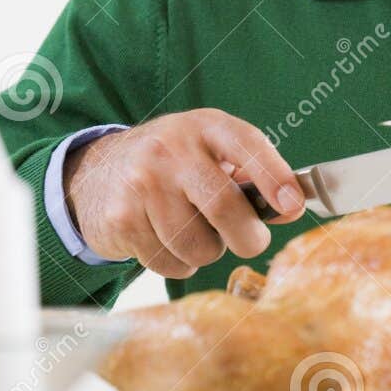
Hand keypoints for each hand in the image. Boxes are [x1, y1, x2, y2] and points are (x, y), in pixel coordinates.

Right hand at [63, 109, 305, 278]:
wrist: (98, 173)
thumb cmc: (174, 168)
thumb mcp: (212, 155)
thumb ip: (253, 179)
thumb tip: (293, 209)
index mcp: (205, 127)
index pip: (248, 145)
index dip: (275, 177)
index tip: (293, 205)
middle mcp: (171, 149)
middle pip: (225, 207)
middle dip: (249, 238)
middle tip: (249, 240)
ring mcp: (142, 182)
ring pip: (198, 247)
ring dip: (206, 252)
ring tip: (192, 231)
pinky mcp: (122, 218)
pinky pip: (169, 263)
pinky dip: (177, 264)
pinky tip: (166, 240)